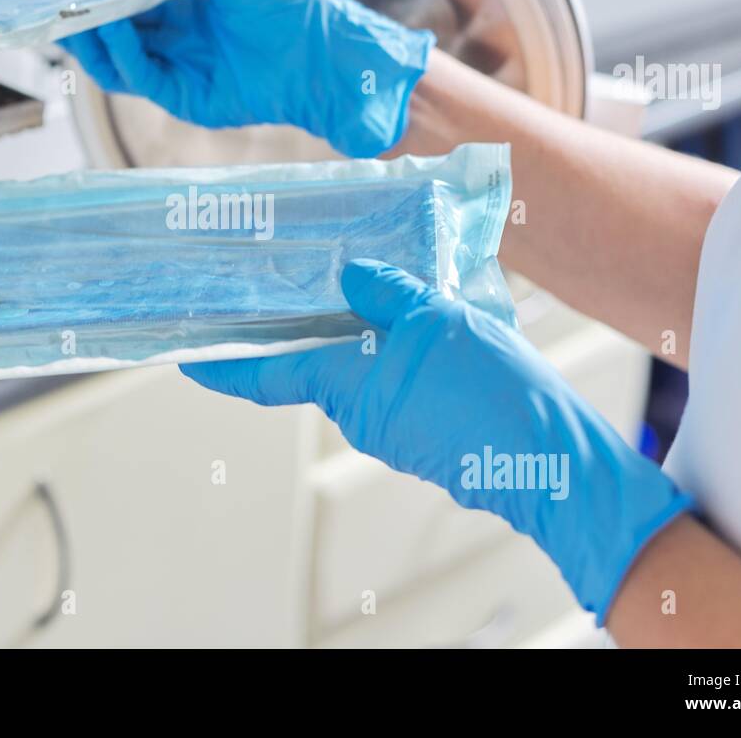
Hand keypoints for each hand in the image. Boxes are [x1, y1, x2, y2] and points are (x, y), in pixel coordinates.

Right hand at [59, 0, 433, 157]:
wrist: (330, 55)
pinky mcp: (187, 98)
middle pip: (116, 33)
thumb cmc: (292, 4)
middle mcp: (179, 40)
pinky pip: (142, 77)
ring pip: (118, 61)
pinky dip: (120, 53)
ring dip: (92, 39)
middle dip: (85, 18)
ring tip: (76, 14)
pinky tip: (111, 26)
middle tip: (58, 1)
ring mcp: (180, 71)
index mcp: (187, 5)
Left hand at [182, 260, 692, 617]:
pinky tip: (424, 319)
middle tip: (297, 282)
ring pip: (363, 369)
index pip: (268, 374)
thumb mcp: (438, 320)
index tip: (187, 356)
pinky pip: (399, 382)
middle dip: (306, 327)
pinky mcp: (428, 433)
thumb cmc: (492, 393)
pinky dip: (398, 351)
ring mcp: (397, 427)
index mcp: (349, 385)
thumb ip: (388, 295)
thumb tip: (351, 279)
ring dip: (363, 334)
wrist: (553, 461)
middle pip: (316, 363)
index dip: (224, 365)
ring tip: (378, 283)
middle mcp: (363, 413)